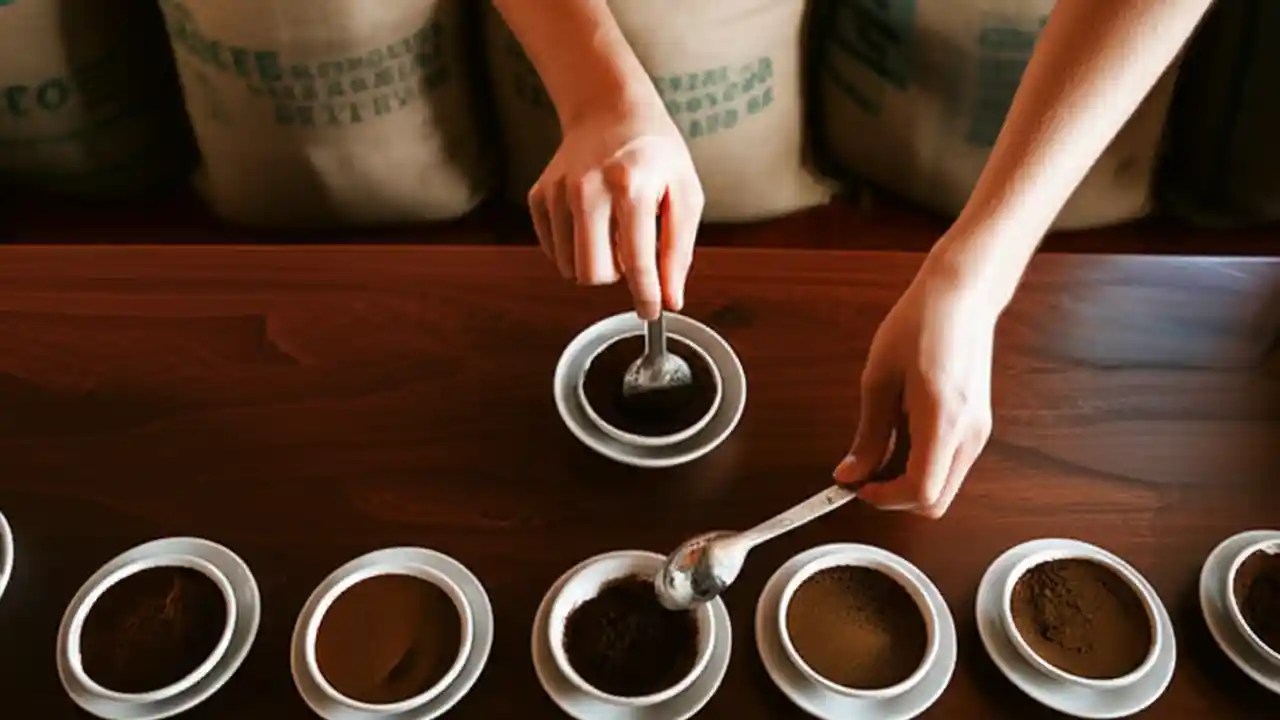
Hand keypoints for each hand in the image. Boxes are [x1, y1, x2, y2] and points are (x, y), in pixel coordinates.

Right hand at [528, 105, 703, 318]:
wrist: (611, 110)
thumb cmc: (654, 154)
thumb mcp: (685, 194)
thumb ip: (678, 250)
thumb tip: (671, 298)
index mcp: (630, 186)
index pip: (636, 262)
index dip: (646, 296)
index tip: (652, 312)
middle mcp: (587, 189)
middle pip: (592, 273)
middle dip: (615, 276)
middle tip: (630, 250)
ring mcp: (557, 192)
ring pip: (570, 267)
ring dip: (594, 260)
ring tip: (612, 230)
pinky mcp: (538, 195)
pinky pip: (554, 250)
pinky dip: (574, 247)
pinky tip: (591, 221)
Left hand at [833, 256, 997, 517]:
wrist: (961, 298)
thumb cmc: (919, 326)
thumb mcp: (878, 380)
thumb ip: (867, 435)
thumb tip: (849, 474)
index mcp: (942, 420)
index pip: (922, 491)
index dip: (885, 499)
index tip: (858, 485)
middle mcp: (969, 434)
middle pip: (936, 501)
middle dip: (896, 497)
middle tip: (865, 473)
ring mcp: (978, 433)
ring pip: (945, 487)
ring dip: (909, 481)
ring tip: (881, 447)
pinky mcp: (978, 427)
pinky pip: (950, 465)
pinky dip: (923, 466)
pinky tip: (902, 437)